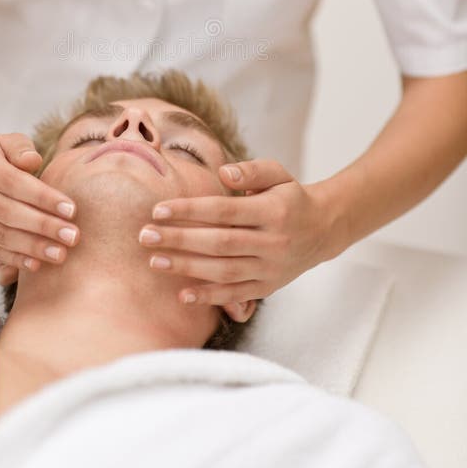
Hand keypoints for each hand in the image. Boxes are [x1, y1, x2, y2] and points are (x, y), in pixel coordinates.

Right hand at [0, 132, 79, 285]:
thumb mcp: (6, 142)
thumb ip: (22, 149)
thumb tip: (33, 161)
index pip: (13, 182)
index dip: (43, 197)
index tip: (71, 209)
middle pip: (8, 212)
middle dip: (43, 226)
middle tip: (72, 236)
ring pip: (0, 236)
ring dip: (33, 247)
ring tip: (60, 253)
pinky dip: (15, 259)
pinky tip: (38, 264)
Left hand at [138, 158, 327, 309]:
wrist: (323, 229)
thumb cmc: (290, 196)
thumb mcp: (278, 174)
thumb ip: (251, 171)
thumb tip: (223, 174)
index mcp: (273, 211)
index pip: (224, 211)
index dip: (189, 211)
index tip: (158, 210)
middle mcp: (273, 243)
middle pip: (219, 243)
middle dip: (179, 240)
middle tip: (145, 236)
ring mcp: (270, 269)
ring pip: (224, 271)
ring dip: (186, 268)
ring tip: (154, 260)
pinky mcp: (268, 287)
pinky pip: (235, 295)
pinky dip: (209, 297)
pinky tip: (181, 295)